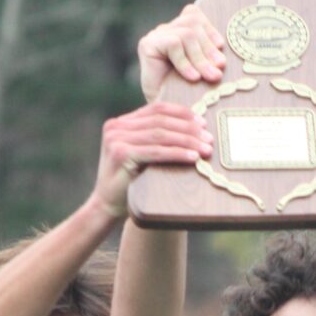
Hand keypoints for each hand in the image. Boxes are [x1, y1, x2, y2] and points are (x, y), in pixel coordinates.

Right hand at [91, 102, 211, 217]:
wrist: (107, 206)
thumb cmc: (126, 182)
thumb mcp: (138, 152)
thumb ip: (151, 136)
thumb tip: (191, 124)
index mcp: (119, 123)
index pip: (156, 109)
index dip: (182, 113)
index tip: (202, 123)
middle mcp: (115, 128)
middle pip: (161, 121)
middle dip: (189, 129)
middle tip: (208, 138)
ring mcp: (116, 140)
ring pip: (161, 134)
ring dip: (187, 141)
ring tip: (205, 149)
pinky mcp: (121, 154)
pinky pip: (157, 151)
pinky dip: (177, 153)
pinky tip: (192, 158)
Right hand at [138, 4, 224, 103]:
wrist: (156, 113)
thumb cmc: (175, 94)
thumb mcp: (197, 71)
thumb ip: (206, 56)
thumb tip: (222, 60)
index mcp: (176, 29)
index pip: (196, 17)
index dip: (211, 33)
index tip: (221, 54)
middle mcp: (164, 30)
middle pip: (193, 25)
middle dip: (208, 50)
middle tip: (218, 70)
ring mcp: (154, 36)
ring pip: (187, 34)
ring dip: (200, 57)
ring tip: (208, 76)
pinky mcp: (147, 44)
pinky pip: (174, 45)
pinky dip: (186, 62)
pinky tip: (193, 77)